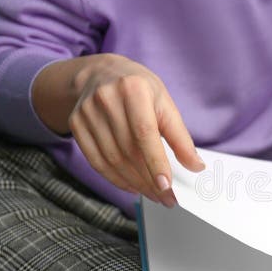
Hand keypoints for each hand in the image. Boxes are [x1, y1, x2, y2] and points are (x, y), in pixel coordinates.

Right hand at [34, 53, 204, 206]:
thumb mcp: (164, 102)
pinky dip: (115, 178)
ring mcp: (87, 112)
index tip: (167, 185)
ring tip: (153, 194)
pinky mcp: (76, 124)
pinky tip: (132, 186)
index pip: (144, 133)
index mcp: (133, 89)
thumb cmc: (139, 89)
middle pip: (128, 150)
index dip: (155, 162)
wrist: (101, 73)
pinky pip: (96, 160)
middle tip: (166, 197)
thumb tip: (195, 166)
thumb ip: (180, 135)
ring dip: (134, 183)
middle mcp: (106, 99)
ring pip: (111, 159)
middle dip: (149, 179)